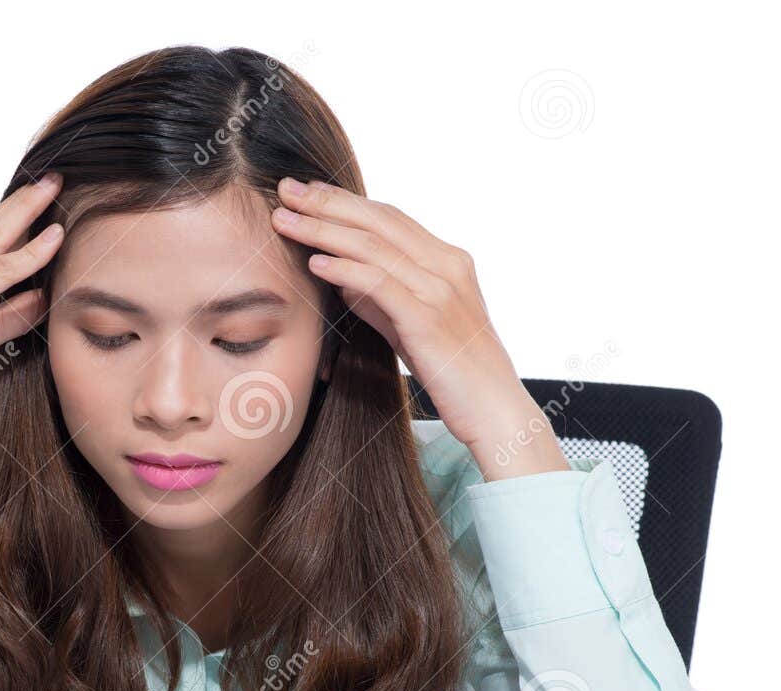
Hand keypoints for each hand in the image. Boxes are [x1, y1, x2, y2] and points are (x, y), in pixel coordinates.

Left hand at [269, 177, 564, 478]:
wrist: (495, 411)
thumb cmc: (453, 374)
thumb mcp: (411, 329)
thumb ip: (379, 301)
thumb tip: (341, 278)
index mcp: (447, 262)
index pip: (390, 219)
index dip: (346, 202)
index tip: (307, 192)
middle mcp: (447, 266)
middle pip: (379, 221)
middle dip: (328, 203)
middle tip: (286, 189)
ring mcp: (441, 290)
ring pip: (374, 247)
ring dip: (324, 230)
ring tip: (285, 220)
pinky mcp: (429, 319)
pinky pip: (381, 284)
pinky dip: (345, 269)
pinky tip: (315, 262)